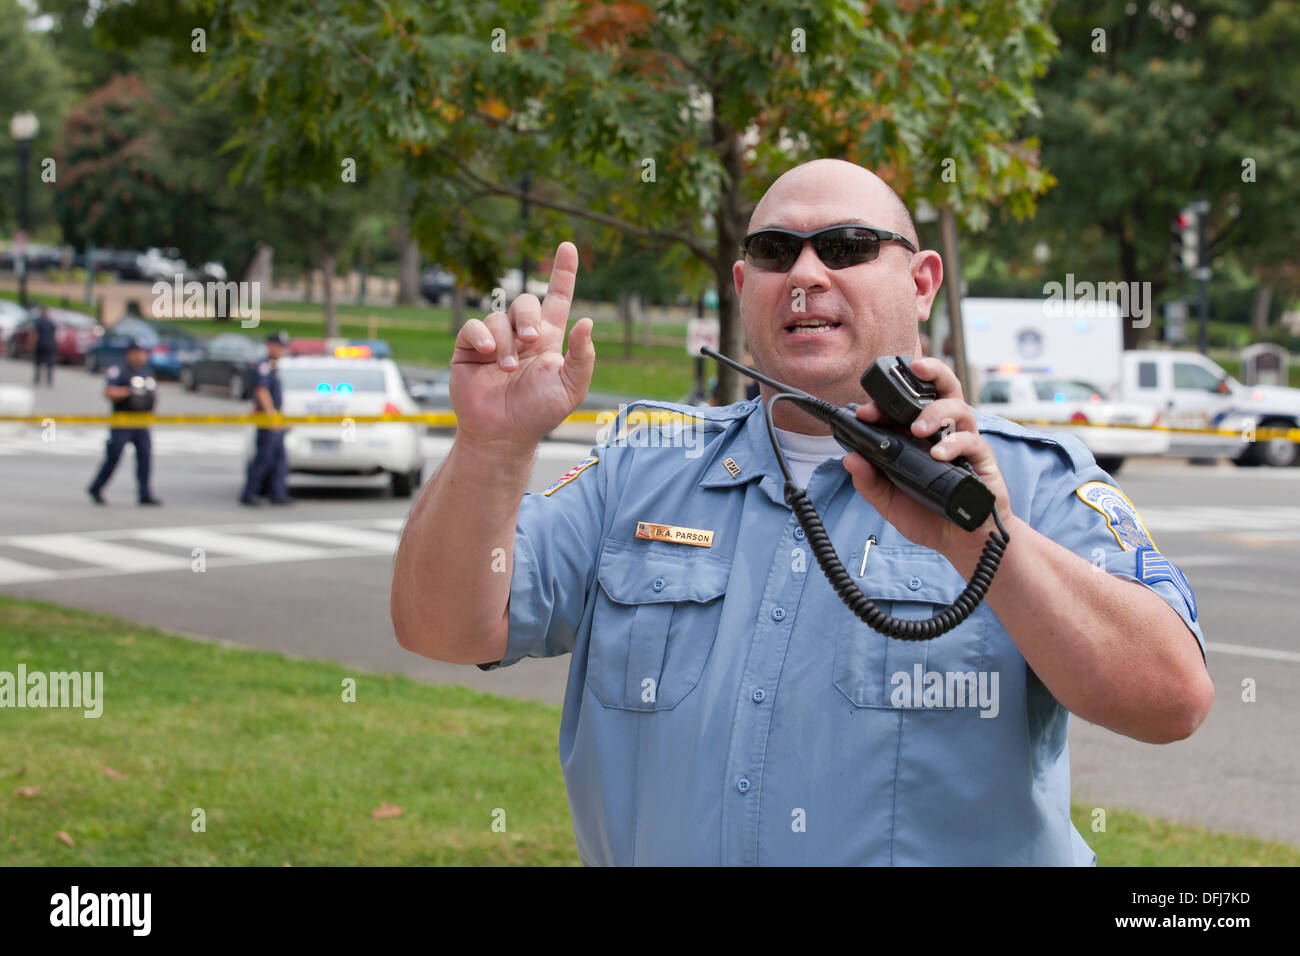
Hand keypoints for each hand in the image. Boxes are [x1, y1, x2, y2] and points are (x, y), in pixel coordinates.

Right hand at [450, 241, 594, 453]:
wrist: (503, 434)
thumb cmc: (539, 414)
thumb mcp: (571, 387)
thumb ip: (583, 356)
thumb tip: (587, 320)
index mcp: (549, 340)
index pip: (557, 297)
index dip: (563, 272)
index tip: (568, 246)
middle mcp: (521, 335)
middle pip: (525, 302)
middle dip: (529, 316)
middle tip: (532, 340)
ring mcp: (494, 340)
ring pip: (499, 317)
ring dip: (506, 341)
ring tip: (506, 367)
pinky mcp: (469, 349)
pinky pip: (474, 327)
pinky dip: (482, 336)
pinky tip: (487, 354)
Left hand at [842, 357, 1012, 572]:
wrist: (962, 542)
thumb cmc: (930, 516)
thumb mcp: (890, 501)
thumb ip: (869, 482)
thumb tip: (850, 458)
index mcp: (917, 437)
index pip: (903, 407)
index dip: (884, 402)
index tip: (865, 412)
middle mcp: (942, 433)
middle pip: (942, 389)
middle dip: (930, 372)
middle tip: (913, 369)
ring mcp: (963, 443)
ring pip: (959, 407)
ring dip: (937, 411)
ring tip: (918, 429)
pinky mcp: (982, 459)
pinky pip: (972, 441)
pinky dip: (954, 444)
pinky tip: (939, 454)